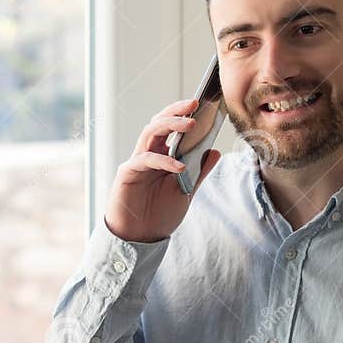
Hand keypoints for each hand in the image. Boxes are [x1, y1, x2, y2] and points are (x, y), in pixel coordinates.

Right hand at [104, 98, 220, 242]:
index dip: (184, 114)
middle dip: (176, 111)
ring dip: (170, 125)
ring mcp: (137, 162)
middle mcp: (148, 155)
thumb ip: (198, 172)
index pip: (171, 129)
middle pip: (159, 123)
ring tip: (191, 124)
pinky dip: (164, 161)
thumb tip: (215, 151)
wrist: (140, 239)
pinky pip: (145, 160)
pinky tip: (180, 167)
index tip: (204, 105)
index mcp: (162, 157)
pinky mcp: (127, 174)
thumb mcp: (186, 193)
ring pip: (150, 133)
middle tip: (195, 103)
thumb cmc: (159, 216)